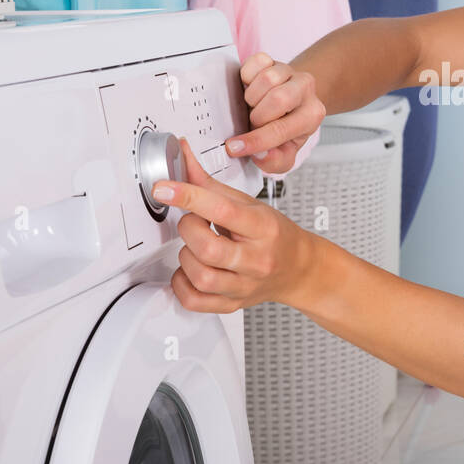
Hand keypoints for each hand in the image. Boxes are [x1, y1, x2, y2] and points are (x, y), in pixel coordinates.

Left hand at [153, 137, 320, 312]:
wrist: (298, 269)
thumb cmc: (275, 234)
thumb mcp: (250, 204)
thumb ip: (211, 186)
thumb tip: (183, 160)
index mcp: (263, 227)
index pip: (223, 210)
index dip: (188, 196)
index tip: (164, 188)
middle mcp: (256, 260)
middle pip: (209, 249)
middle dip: (189, 229)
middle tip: (193, 222)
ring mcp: (245, 286)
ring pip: (201, 277)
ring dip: (186, 257)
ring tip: (195, 247)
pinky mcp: (232, 304)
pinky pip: (194, 301)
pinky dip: (182, 284)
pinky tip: (190, 270)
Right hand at [225, 51, 326, 174]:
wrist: (287, 103)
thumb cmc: (284, 128)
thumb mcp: (283, 154)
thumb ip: (275, 161)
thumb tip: (261, 154)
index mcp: (312, 116)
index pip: (282, 130)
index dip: (255, 141)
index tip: (234, 147)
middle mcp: (306, 90)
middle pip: (278, 99)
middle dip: (257, 116)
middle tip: (253, 122)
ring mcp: (290, 71)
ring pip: (267, 79)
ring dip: (252, 97)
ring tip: (254, 105)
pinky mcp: (273, 60)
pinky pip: (257, 62)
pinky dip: (247, 76)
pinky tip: (251, 87)